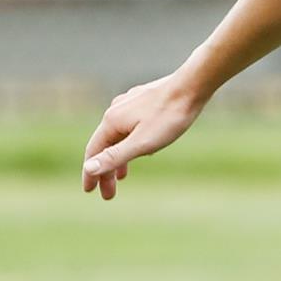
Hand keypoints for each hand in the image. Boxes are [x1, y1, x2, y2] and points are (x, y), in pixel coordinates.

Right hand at [81, 75, 207, 199]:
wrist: (192, 86)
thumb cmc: (170, 116)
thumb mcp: (142, 143)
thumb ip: (115, 157)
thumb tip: (88, 168)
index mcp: (111, 121)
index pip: (93, 152)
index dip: (91, 173)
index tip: (89, 191)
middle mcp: (116, 110)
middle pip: (105, 145)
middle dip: (106, 171)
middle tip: (109, 194)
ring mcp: (130, 104)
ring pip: (118, 136)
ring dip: (118, 158)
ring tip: (122, 177)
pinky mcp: (144, 101)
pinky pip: (129, 127)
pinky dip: (129, 143)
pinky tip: (141, 148)